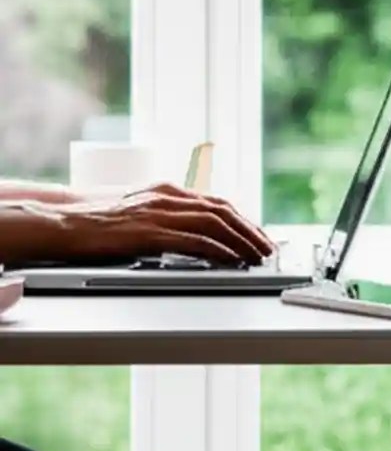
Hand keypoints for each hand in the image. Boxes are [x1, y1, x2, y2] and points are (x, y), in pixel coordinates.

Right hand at [60, 183, 273, 265]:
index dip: (242, 220)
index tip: (258, 235)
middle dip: (250, 230)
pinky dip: (218, 249)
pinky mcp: (149, 232)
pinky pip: (194, 240)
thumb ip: (166, 217)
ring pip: (214, 223)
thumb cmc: (98, 222)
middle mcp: (168, 197)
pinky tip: (232, 259)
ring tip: (257, 256)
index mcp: (168, 190)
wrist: (63, 223)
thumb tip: (194, 234)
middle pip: (223, 210)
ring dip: (241, 241)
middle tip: (267, 248)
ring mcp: (159, 213)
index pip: (217, 203)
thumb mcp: (140, 213)